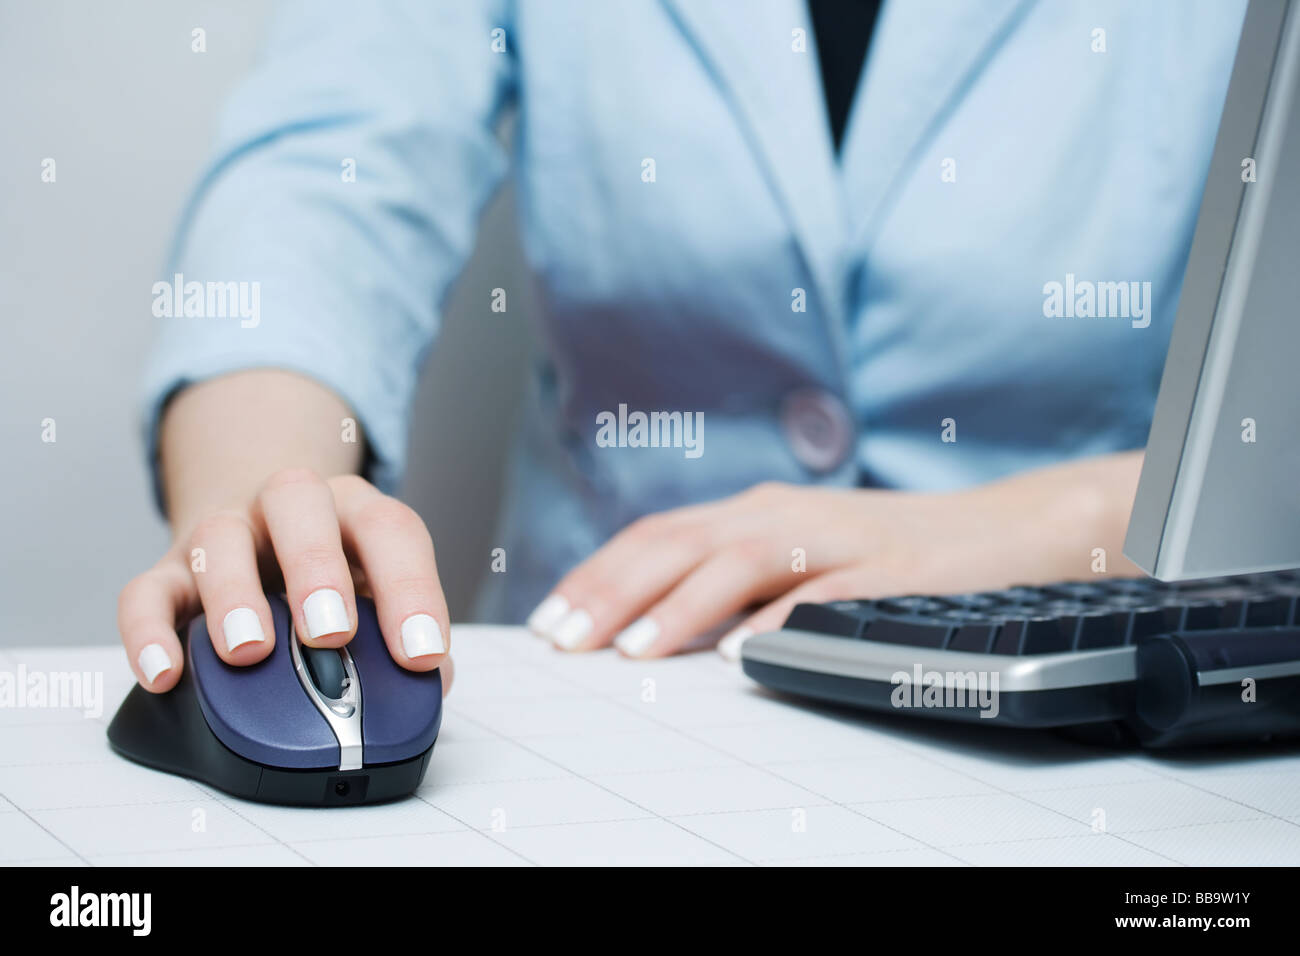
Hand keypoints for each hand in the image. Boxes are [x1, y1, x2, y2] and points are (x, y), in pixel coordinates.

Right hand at [117, 470, 452, 693]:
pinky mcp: (168, 571)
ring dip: (234, 594)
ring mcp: (224, 533)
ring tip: (250, 651)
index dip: (412, 590)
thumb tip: (431, 685)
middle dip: (317, 568)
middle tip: (331, 636)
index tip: (421, 655)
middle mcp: (287, 507)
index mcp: (353, 510)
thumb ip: (401, 634)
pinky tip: (166, 675)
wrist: (262, 531)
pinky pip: (145, 591)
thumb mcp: (375, 592)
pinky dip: (149, 631)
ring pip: (219, 538)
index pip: (390, 528)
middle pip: (297, 500)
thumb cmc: (334, 577)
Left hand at [525, 454, 1141, 659]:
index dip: (598, 574)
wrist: (1011, 527)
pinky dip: (783, 622)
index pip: (658, 535)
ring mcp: (840, 539)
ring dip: (680, 607)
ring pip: (742, 562)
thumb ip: (737, 580)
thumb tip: (656, 625)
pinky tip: (746, 654)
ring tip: (632, 651)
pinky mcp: (894, 572)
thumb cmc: (895, 550)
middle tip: (563, 640)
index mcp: (758, 511)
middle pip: (681, 542)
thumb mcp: (802, 553)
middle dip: (613, 591)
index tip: (549, 619)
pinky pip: (831, 595)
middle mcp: (787, 514)